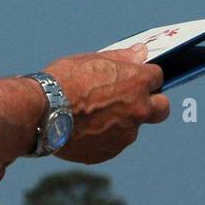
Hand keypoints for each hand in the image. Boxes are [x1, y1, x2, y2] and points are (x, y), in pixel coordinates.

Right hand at [43, 44, 168, 163]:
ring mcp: (125, 134)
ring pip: (133, 127)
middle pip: (162, 108)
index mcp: (137, 83)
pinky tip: (83, 128)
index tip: (135, 77)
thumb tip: (142, 52)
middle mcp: (138, 110)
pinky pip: (113, 143)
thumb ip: (122, 58)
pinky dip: (104, 136)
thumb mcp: (93, 60)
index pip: (158, 77)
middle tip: (133, 100)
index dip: (145, 77)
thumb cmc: (64, 80)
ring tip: (92, 115)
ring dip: (122, 121)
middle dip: (153, 103)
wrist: (41, 113)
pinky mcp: (109, 152)